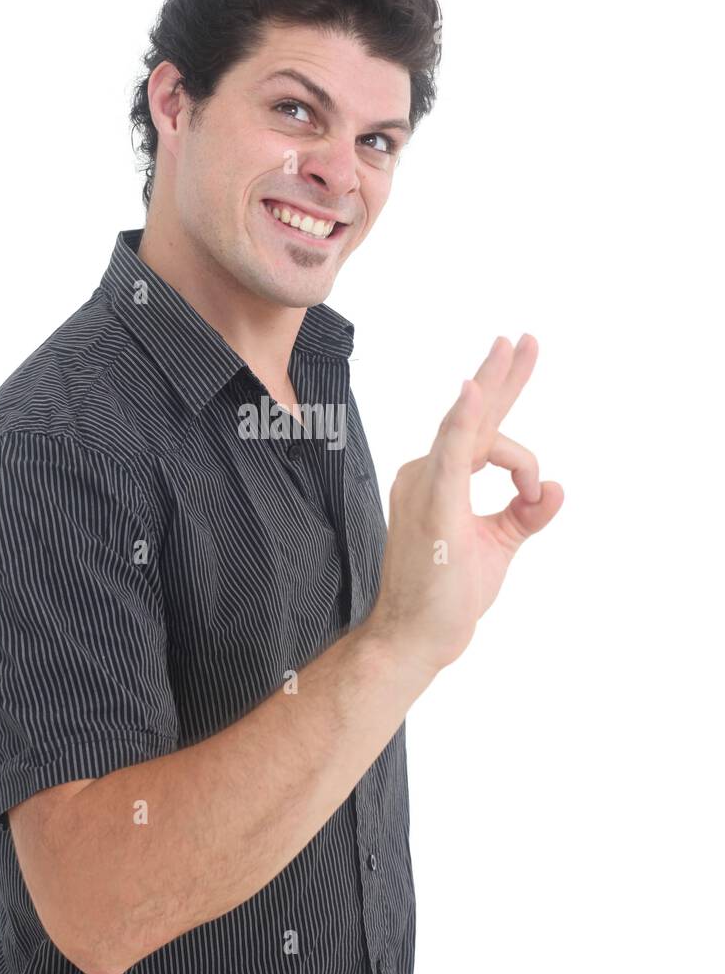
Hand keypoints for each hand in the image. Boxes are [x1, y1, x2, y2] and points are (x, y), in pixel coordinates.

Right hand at [366, 334, 563, 680]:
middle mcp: (426, 472)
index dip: (513, 429)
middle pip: (472, 414)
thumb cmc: (447, 595)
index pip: (483, 436)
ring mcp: (424, 484)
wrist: (416, 637)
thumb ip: (526, 513)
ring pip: (478, 433)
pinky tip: (474, 391)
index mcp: (440, 480)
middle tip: (523, 336)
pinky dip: (465, 421)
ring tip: (517, 346)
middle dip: (501, 373)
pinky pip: (452, 453)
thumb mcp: (499, 545)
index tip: (532, 446)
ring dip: (496, 389)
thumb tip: (557, 487)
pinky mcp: (433, 503)